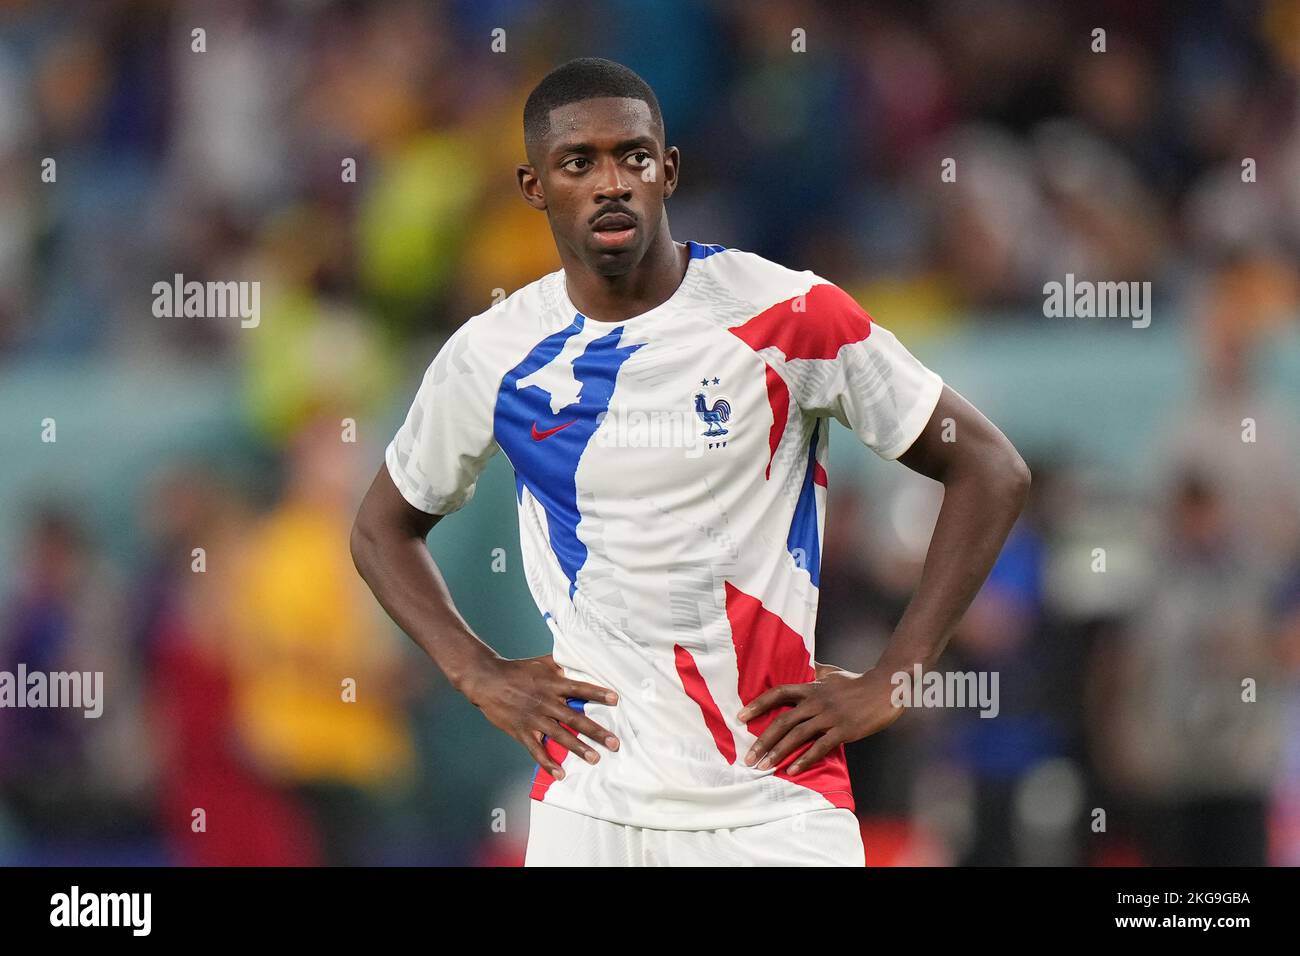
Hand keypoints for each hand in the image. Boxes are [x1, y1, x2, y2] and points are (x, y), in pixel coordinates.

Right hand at [461, 654, 619, 779]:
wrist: (487, 680)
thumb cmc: (516, 670)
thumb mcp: (541, 662)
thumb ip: (561, 665)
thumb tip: (579, 663)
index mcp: (552, 684)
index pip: (579, 689)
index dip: (597, 694)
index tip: (615, 699)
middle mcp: (546, 702)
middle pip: (575, 718)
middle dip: (596, 731)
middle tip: (614, 743)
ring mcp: (534, 719)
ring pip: (559, 736)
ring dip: (578, 748)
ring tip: (594, 758)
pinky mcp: (522, 731)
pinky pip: (536, 750)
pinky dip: (548, 763)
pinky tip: (560, 773)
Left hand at [737, 663, 903, 775]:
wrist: (886, 687)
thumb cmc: (858, 680)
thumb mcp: (832, 672)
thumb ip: (816, 672)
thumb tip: (806, 668)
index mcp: (811, 687)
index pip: (778, 693)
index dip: (757, 704)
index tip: (740, 717)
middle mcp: (816, 701)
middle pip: (782, 721)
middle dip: (762, 740)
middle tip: (748, 757)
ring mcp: (829, 716)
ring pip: (797, 735)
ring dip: (778, 753)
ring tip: (764, 767)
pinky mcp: (844, 730)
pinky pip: (820, 746)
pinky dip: (805, 759)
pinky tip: (793, 770)